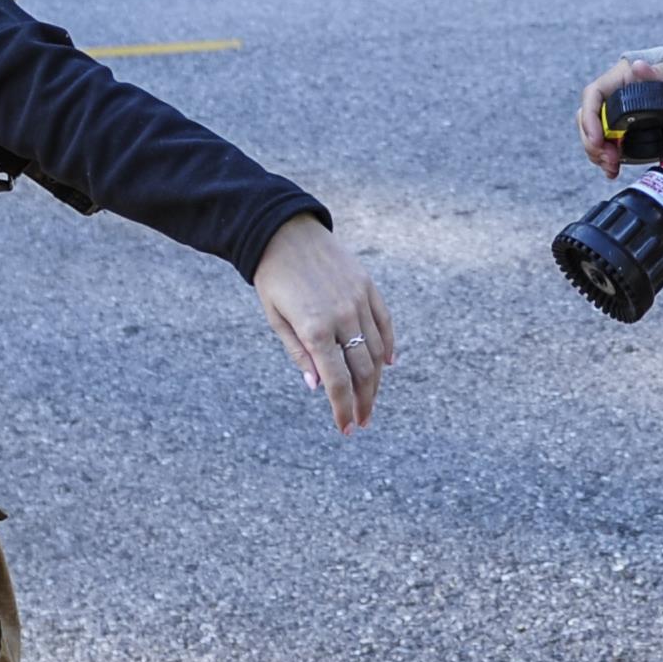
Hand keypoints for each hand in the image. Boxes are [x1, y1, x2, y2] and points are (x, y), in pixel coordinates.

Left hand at [252, 216, 395, 433]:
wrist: (285, 232)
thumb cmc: (274, 278)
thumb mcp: (275, 318)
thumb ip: (298, 353)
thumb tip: (317, 387)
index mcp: (315, 328)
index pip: (337, 382)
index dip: (342, 409)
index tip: (345, 429)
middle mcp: (342, 316)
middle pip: (362, 371)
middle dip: (363, 402)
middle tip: (362, 422)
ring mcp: (359, 300)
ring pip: (376, 351)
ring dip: (376, 380)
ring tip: (370, 399)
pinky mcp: (368, 286)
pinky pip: (385, 323)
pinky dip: (388, 347)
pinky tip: (387, 365)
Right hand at [575, 43, 662, 172]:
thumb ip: (662, 72)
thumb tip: (637, 69)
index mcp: (625, 76)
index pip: (594, 94)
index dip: (590, 117)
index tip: (597, 139)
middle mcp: (620, 94)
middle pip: (590, 117)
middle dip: (593, 141)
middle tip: (608, 159)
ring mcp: (626, 113)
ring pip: (598, 133)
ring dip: (599, 152)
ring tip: (611, 167)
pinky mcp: (635, 128)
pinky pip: (613, 143)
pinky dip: (610, 157)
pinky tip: (614, 169)